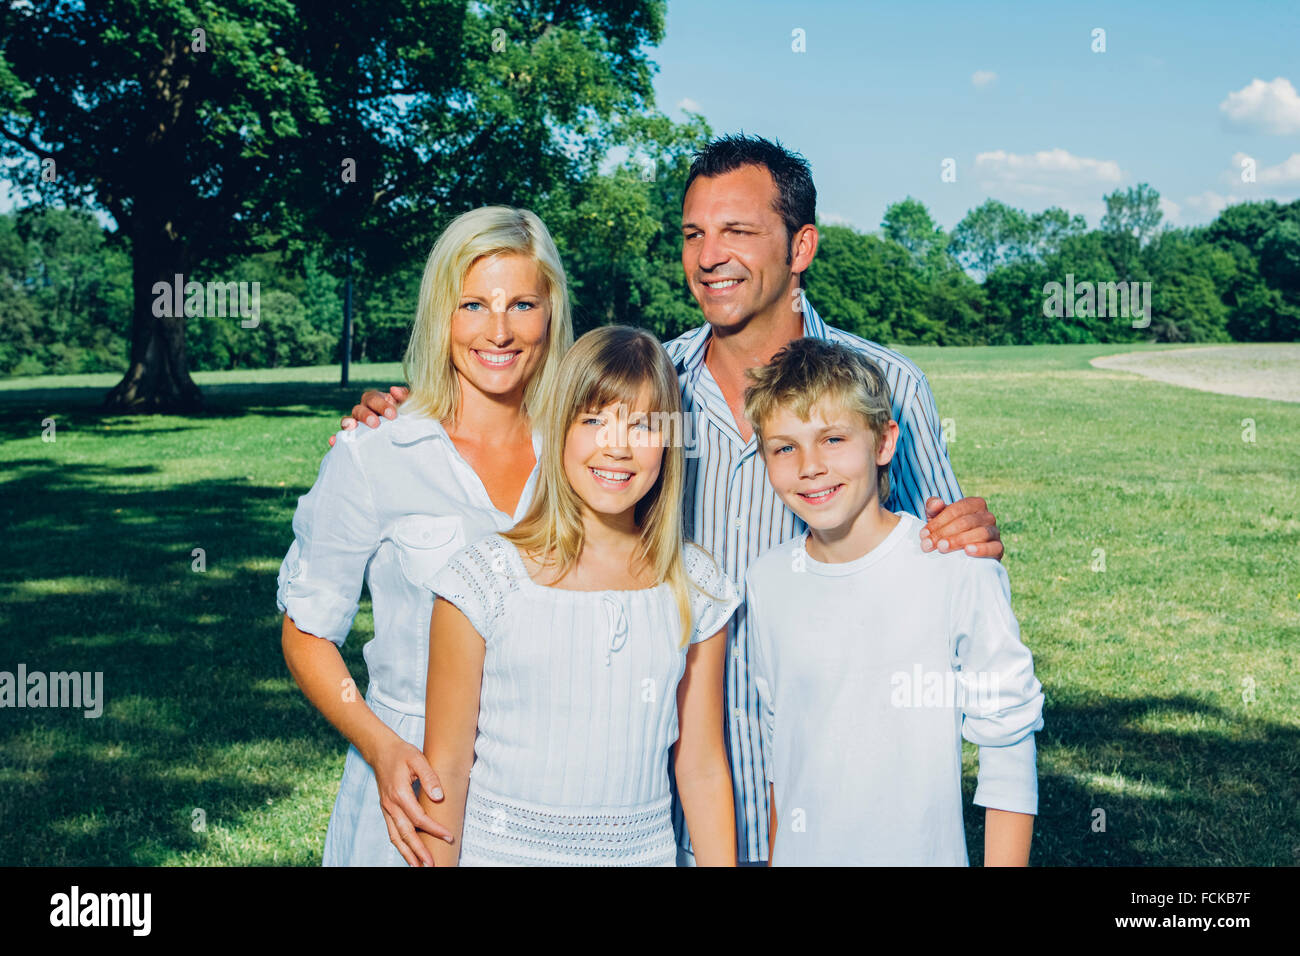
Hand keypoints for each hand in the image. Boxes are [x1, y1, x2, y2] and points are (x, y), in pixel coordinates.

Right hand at [329, 386, 408, 446]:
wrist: (407, 439)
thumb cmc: (407, 419)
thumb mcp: (410, 407)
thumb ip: (405, 396)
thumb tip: (393, 390)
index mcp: (377, 401)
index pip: (373, 398)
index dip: (381, 405)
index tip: (392, 415)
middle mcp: (364, 411)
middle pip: (359, 409)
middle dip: (366, 415)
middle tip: (376, 424)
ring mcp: (357, 425)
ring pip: (348, 421)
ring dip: (348, 423)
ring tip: (351, 427)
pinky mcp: (353, 439)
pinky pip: (343, 438)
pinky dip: (336, 439)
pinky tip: (333, 441)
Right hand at [370, 735, 450, 866]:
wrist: (380, 750)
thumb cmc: (401, 753)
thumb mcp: (418, 758)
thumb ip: (430, 777)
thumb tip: (438, 797)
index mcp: (399, 793)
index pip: (419, 818)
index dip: (434, 829)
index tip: (448, 836)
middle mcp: (390, 805)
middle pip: (405, 833)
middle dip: (418, 851)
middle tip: (431, 865)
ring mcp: (386, 808)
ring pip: (395, 837)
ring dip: (407, 853)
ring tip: (418, 866)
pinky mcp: (386, 809)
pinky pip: (392, 831)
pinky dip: (399, 845)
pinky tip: (408, 853)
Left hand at [919, 496, 1002, 560]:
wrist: (961, 553)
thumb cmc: (948, 531)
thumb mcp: (938, 518)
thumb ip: (934, 508)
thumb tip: (937, 503)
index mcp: (975, 504)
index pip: (956, 509)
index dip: (938, 521)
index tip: (923, 534)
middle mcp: (987, 516)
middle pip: (966, 522)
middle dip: (944, 533)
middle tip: (928, 544)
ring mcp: (995, 532)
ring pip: (980, 533)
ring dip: (959, 540)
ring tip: (942, 548)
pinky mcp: (998, 548)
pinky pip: (994, 547)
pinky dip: (981, 549)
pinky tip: (967, 551)